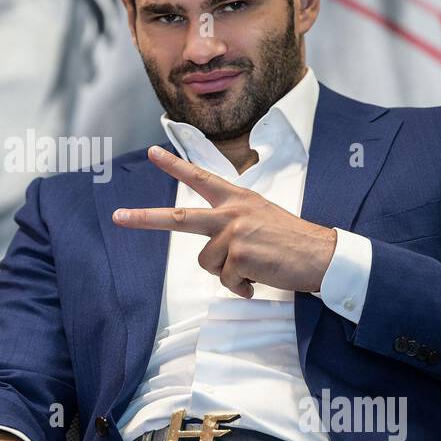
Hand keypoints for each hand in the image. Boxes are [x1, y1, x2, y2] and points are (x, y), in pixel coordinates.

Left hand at [112, 144, 337, 296]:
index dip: (174, 165)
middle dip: (145, 218)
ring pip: (207, 263)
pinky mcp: (240, 256)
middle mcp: (231, 212)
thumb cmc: (292, 241)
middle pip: (179, 216)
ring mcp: (234, 233)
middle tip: (118, 216)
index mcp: (237, 199)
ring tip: (254, 268)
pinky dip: (242, 287)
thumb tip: (210, 251)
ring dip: (228, 273)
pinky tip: (261, 280)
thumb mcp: (260, 217)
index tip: (153, 153)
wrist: (323, 255)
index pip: (201, 177)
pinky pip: (227, 281)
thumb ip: (232, 223)